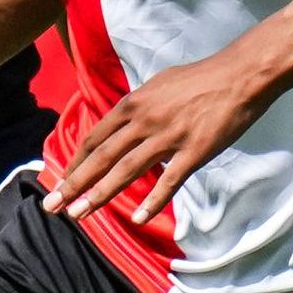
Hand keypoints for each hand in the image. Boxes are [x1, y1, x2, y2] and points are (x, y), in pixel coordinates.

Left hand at [42, 56, 274, 229]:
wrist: (240, 74)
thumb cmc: (201, 79)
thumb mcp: (158, 85)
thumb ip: (138, 107)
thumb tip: (123, 123)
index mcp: (133, 104)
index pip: (95, 139)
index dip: (76, 163)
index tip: (60, 181)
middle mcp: (144, 120)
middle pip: (101, 157)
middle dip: (74, 184)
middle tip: (53, 206)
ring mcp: (168, 136)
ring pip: (126, 171)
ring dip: (100, 195)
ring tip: (80, 215)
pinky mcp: (194, 151)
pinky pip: (169, 181)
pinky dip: (152, 201)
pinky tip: (136, 218)